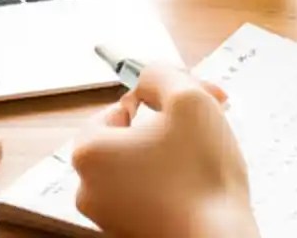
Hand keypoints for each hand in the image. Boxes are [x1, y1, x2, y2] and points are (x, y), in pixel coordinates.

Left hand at [70, 64, 258, 237]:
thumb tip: (150, 78)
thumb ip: (162, 74)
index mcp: (88, 151)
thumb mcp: (188, 99)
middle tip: (209, 120)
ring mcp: (108, 216)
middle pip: (132, 136)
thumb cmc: (202, 177)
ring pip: (143, 166)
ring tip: (208, 153)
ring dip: (175, 152)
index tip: (195, 101)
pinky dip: (174, 184)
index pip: (121, 107)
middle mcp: (88, 187)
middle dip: (172, 123)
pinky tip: (201, 183)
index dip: (162, 98)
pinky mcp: (132, 233)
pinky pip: (151, 195)